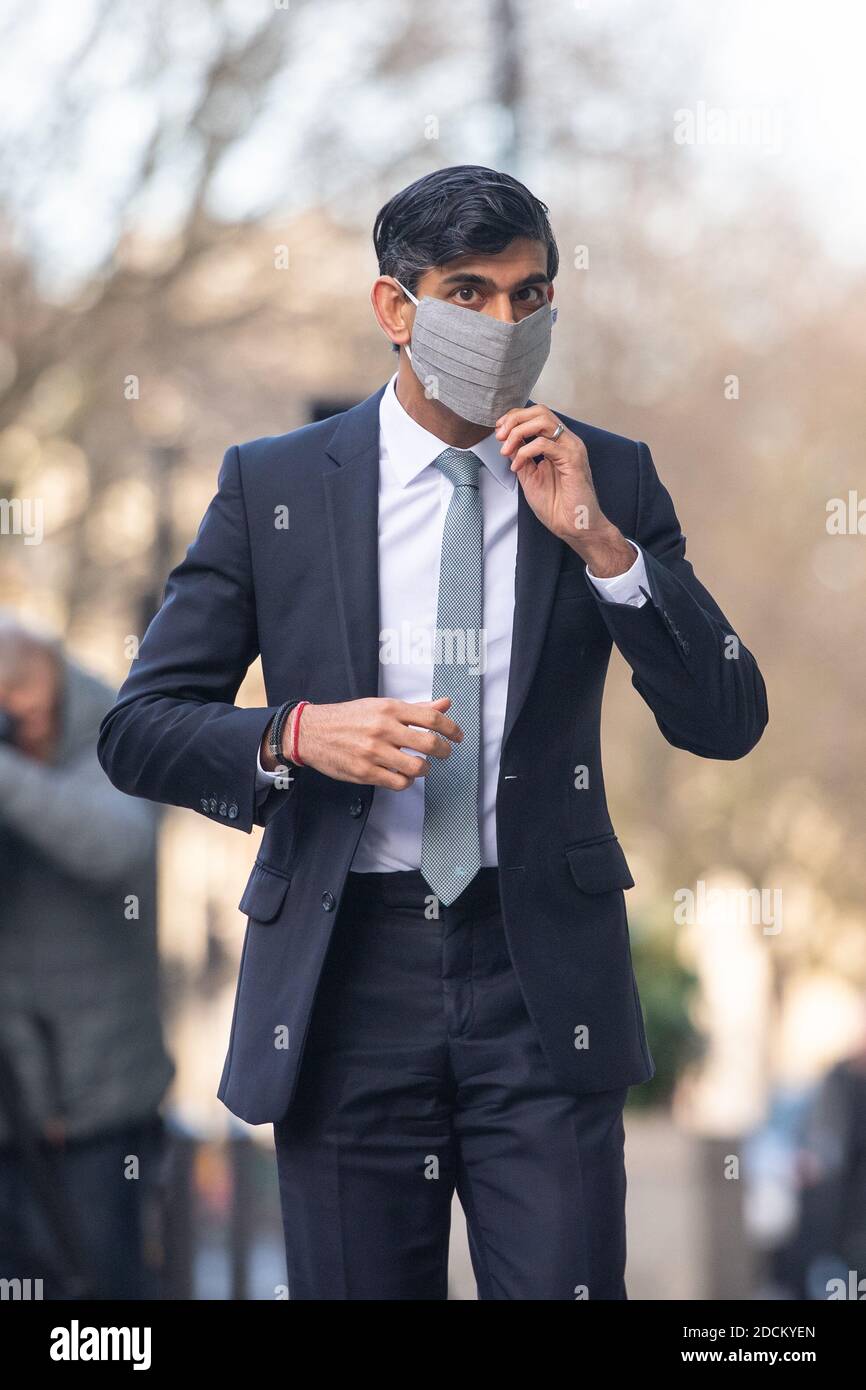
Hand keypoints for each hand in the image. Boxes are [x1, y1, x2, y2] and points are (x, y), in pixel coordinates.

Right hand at [287, 695, 462, 788]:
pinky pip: (399, 782)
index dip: (452, 729)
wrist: (311, 732)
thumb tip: (445, 704)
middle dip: (444, 752)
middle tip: (444, 753)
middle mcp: (383, 728)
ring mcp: (374, 752)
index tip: (457, 736)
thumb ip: (415, 709)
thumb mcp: (381, 706)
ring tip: (421, 766)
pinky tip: (403, 775)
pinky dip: (407, 781)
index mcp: (389, 708)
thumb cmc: (348, 718)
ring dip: (425, 769)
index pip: (432, 719)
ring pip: (417, 767)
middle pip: (430, 744)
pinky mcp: (365, 772)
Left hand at [495, 404, 634, 575]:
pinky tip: (517, 466)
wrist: (574, 526)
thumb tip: (508, 443)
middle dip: (514, 419)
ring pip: (543, 421)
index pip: (537, 415)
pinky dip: (525, 452)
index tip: (499, 430)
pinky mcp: (572, 459)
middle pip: (540, 412)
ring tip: (506, 449)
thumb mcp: (530, 477)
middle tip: (500, 436)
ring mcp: (571, 448)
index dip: (515, 418)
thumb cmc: (558, 506)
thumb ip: (521, 458)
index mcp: (558, 444)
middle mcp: (566, 441)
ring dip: (518, 432)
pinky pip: (545, 444)